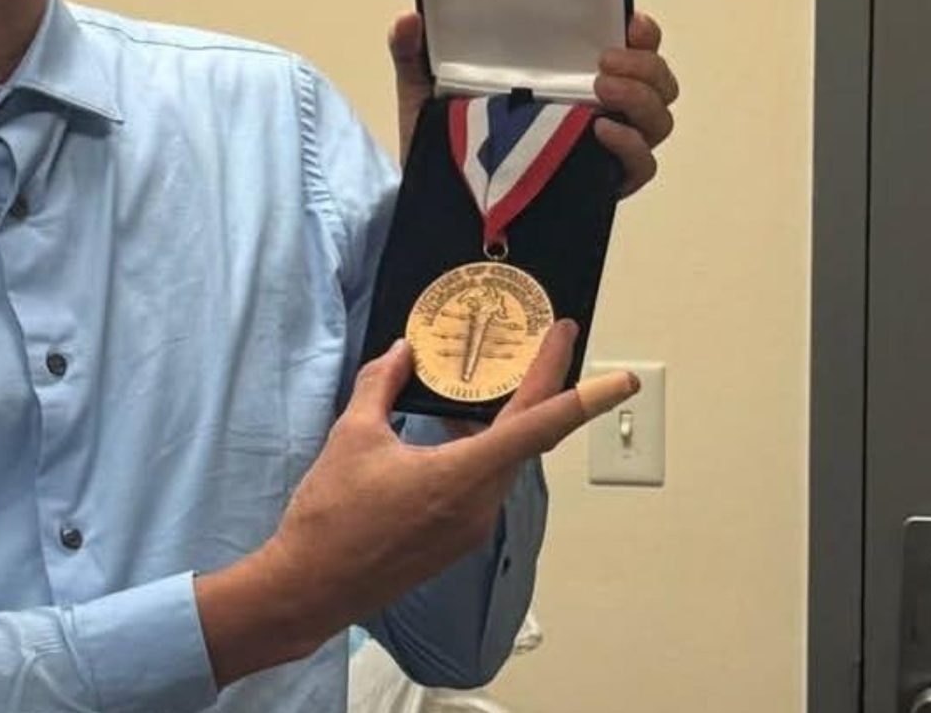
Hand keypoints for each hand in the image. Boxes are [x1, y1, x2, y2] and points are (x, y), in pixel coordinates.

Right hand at [195, 321, 639, 681]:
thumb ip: (381, 385)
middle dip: (542, 388)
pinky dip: (480, 448)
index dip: (582, 398)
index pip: (538, 428)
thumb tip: (401, 353)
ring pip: (505, 460)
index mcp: (463, 476)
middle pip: (528, 438)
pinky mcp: (456, 539)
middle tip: (548, 343)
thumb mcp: (353, 435)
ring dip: (505, 419)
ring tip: (488, 379)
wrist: (312, 586)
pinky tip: (449, 428)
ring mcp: (470, 526)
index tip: (619, 378)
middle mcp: (479, 505)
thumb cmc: (331, 517)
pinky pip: (483, 482)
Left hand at [389, 11, 678, 197]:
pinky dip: (632, 147)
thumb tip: (409, 19)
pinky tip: (602, 132)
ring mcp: (604, 148)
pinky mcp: (601, 185)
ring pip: (657, 120)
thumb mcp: (425, 91)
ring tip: (602, 90)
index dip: (643, 32)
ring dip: (641, 99)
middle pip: (656, 81)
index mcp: (570, 75)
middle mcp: (598, 108)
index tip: (630, 20)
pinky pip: (640, 166)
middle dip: (645, 65)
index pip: (630, 46)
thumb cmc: (443, 140)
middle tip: (603, 63)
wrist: (436, 201)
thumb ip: (413, 53)